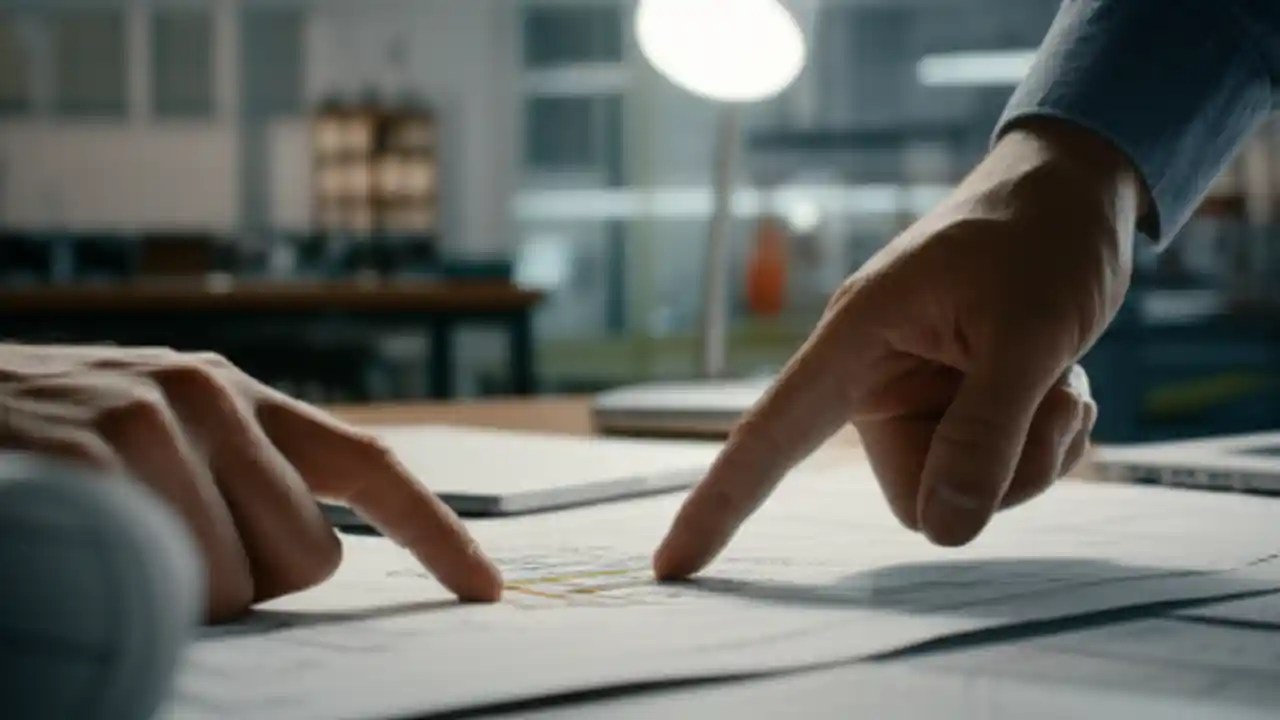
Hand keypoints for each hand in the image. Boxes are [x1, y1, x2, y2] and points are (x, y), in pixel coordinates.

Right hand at [0, 345, 501, 620]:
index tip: (485, 589)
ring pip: (236, 584)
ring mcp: (151, 420)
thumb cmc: (57, 436)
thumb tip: (308, 559)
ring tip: (114, 545)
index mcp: (242, 396)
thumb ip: (239, 475)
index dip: (437, 534)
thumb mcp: (161, 431)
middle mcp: (210, 395)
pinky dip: (133, 599)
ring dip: (180, 600)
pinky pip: (165, 583)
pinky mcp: (94, 455)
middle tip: (171, 557)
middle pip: (310, 556)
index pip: (371, 465)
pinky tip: (86, 548)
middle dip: (252, 586)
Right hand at [656, 119, 1143, 577]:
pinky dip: (1043, 444)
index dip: (717, 505)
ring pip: (963, 491)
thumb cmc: (1041, 238)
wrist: (1074, 190)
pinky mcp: (952, 407)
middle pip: (917, 491)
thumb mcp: (1030, 332)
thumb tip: (945, 528)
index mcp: (856, 342)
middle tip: (1050, 396)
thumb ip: (986, 431)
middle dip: (996, 467)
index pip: (767, 436)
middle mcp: (874, 379)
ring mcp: (916, 397)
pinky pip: (992, 476)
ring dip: (1032, 452)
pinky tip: (1062, 387)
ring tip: (1059, 380)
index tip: (670, 567)